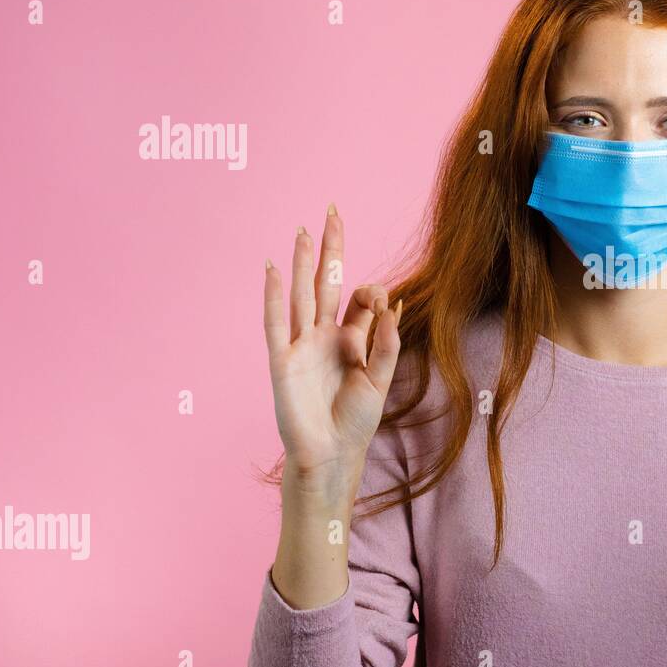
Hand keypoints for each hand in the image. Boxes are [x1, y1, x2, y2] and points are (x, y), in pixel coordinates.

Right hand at [262, 203, 402, 510]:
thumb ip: (387, 343)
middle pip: (327, 283)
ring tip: (303, 232)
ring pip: (301, 295)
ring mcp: (301, 346)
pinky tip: (273, 269)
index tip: (380, 301)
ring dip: (302, 263)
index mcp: (350, 340)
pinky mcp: (283, 361)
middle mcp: (324, 336)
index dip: (371, 293)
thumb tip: (394, 302)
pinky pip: (276, 323)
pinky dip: (273, 296)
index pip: (359, 301)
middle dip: (331, 249)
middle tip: (332, 212)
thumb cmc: (356, 422)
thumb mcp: (380, 381)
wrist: (332, 455)